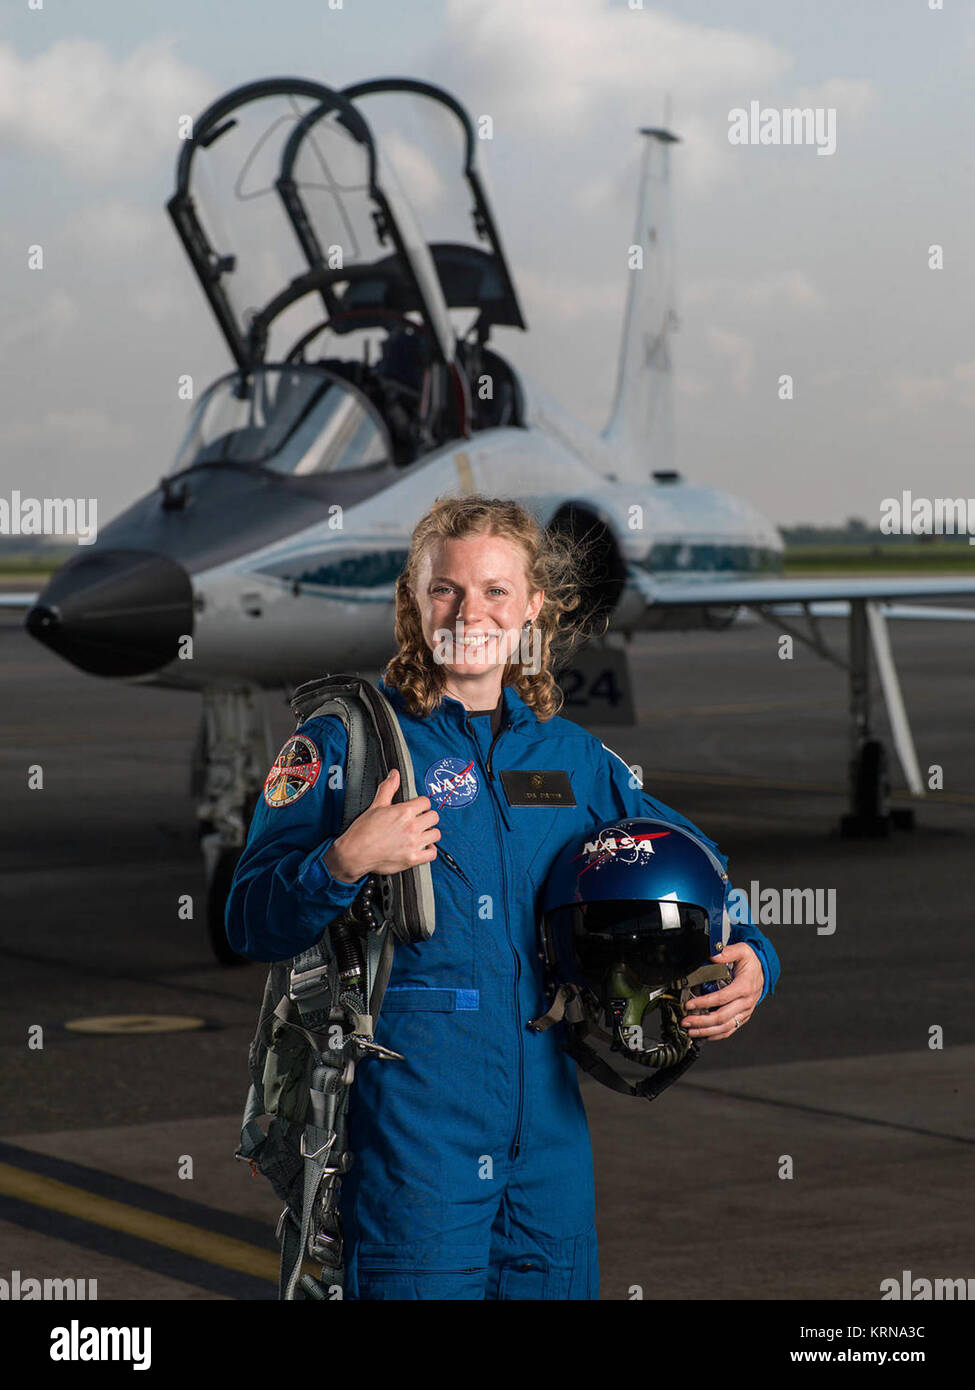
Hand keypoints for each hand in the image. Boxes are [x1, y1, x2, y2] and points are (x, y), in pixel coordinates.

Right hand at [324, 768, 440, 880]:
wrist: (354, 853)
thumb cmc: (363, 832)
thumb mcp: (376, 805)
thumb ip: (388, 788)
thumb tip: (394, 775)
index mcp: (404, 812)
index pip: (426, 802)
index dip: (421, 803)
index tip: (417, 808)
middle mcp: (411, 827)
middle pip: (434, 817)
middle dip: (427, 816)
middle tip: (419, 820)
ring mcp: (413, 844)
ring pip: (436, 834)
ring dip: (429, 832)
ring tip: (421, 833)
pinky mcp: (413, 859)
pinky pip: (432, 853)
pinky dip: (429, 850)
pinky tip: (422, 846)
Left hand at [680, 941, 763, 1040]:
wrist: (763, 970)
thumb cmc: (751, 962)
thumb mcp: (742, 951)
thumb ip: (727, 952)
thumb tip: (712, 954)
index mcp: (744, 986)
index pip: (722, 998)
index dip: (704, 1002)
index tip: (689, 1004)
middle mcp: (746, 1002)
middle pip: (722, 1017)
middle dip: (701, 1021)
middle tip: (685, 1021)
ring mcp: (745, 1011)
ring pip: (725, 1027)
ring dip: (707, 1031)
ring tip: (691, 1031)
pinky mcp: (743, 1016)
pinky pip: (730, 1029)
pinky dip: (717, 1034)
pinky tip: (705, 1035)